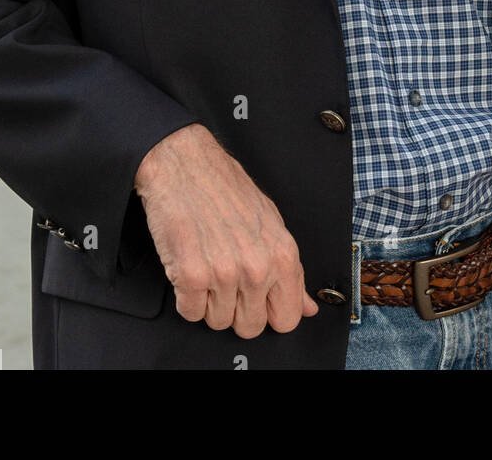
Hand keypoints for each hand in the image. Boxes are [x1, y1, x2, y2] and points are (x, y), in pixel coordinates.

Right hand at [134, 123, 319, 337]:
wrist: (184, 163)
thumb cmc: (225, 188)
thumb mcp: (271, 222)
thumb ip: (290, 270)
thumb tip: (307, 306)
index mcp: (282, 255)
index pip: (287, 319)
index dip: (270, 313)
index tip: (259, 301)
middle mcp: (256, 268)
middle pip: (250, 328)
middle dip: (237, 309)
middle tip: (228, 279)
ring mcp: (223, 273)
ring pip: (218, 322)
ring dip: (209, 301)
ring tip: (208, 264)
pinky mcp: (190, 276)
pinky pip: (190, 312)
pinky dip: (186, 296)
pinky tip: (190, 265)